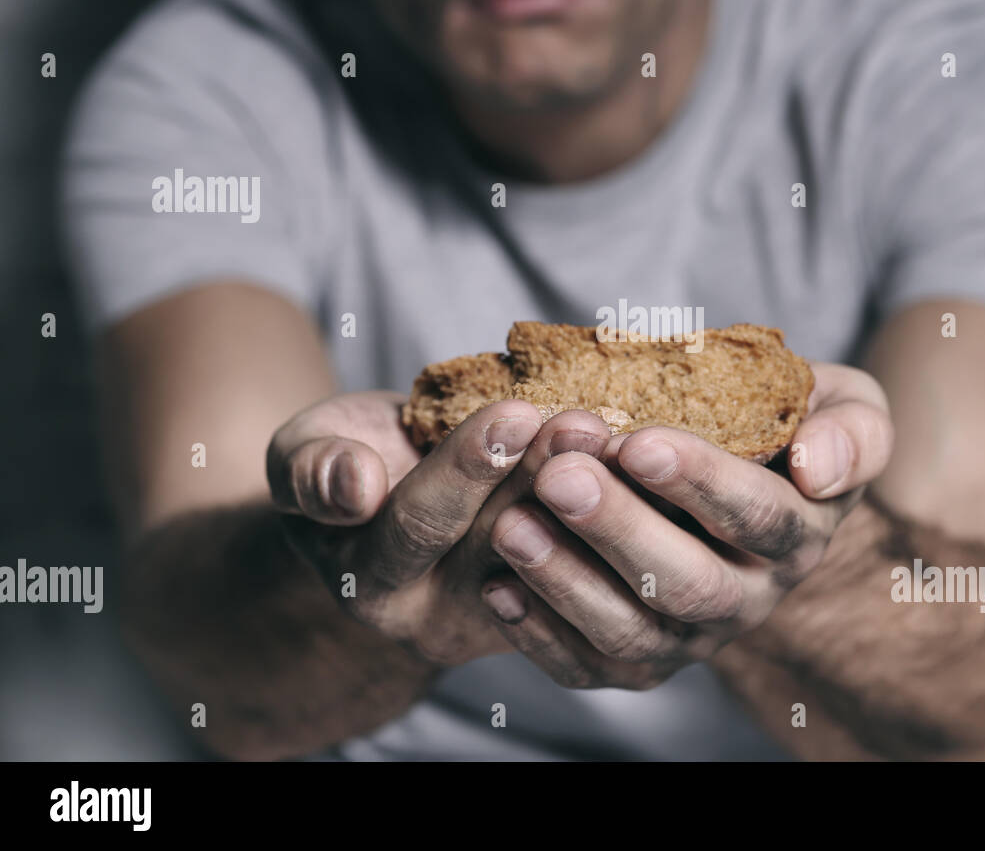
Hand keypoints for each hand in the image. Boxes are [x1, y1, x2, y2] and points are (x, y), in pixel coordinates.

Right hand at [265, 390, 617, 666]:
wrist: (383, 504)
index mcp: (369, 584)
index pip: (421, 525)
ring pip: (554, 559)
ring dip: (589, 497)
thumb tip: (355, 486)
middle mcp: (436, 618)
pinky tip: (637, 469)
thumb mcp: (299, 454)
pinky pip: (588, 569)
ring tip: (614, 437)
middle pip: (499, 545)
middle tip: (585, 423)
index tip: (514, 412)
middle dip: (543, 476)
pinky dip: (613, 515)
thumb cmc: (343, 461)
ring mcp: (501, 619)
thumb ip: (312, 472)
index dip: (467, 469)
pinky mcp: (551, 607)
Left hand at [477, 362, 892, 688]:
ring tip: (511, 525)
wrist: (747, 470)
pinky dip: (540, 635)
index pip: (758, 517)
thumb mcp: (842, 405)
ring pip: (633, 633)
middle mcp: (751, 599)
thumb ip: (854, 431)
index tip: (639, 441)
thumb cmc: (783, 422)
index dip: (701, 483)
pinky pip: (588, 668)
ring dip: (568, 581)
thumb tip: (818, 468)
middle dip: (620, 529)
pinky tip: (497, 589)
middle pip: (690, 584)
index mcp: (800, 534)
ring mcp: (692, 639)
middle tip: (560, 475)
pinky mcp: (637, 662)